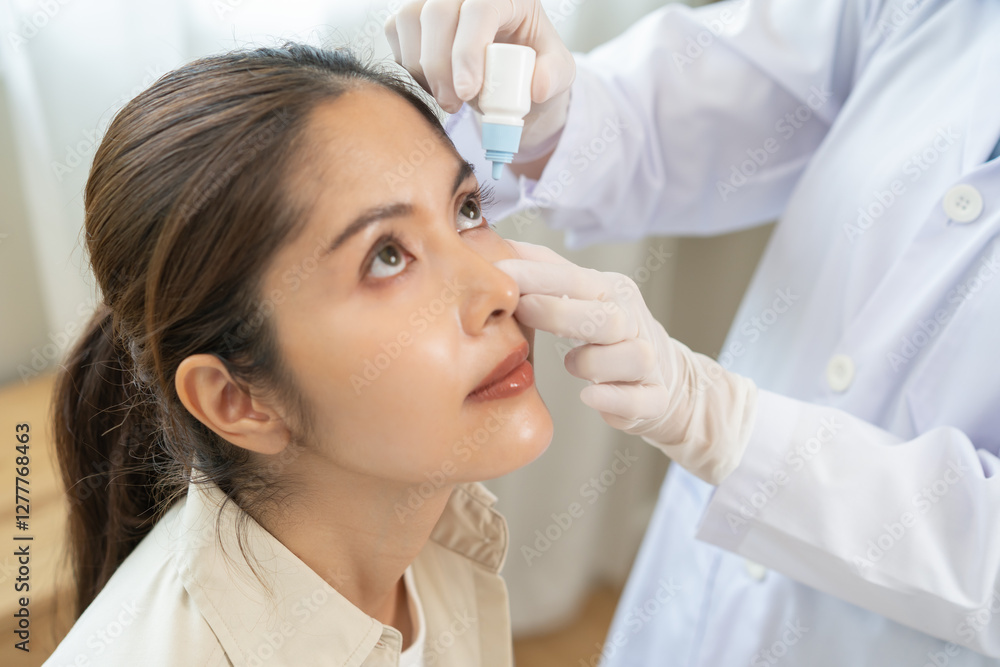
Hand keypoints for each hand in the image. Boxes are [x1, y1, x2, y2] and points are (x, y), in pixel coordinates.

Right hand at [384, 0, 574, 153]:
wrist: (510, 70)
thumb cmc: (533, 64)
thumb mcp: (557, 72)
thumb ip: (554, 76)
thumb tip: (536, 87)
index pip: (479, 9)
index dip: (468, 51)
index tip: (468, 92)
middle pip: (437, 12)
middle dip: (440, 66)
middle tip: (454, 105)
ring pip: (410, 19)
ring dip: (422, 68)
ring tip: (447, 98)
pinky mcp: (414, 12)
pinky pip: (396, 31)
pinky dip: (409, 63)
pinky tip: (433, 83)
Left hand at [494, 240, 758, 485]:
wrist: (667, 377)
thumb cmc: (611, 333)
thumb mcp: (585, 296)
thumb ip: (546, 271)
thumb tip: (499, 243)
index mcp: (613, 293)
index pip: (575, 279)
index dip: (537, 275)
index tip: (499, 274)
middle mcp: (634, 323)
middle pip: (605, 316)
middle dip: (559, 311)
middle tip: (520, 309)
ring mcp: (648, 364)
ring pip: (631, 356)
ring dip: (594, 359)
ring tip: (569, 363)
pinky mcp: (654, 400)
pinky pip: (640, 401)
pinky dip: (614, 398)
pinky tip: (590, 395)